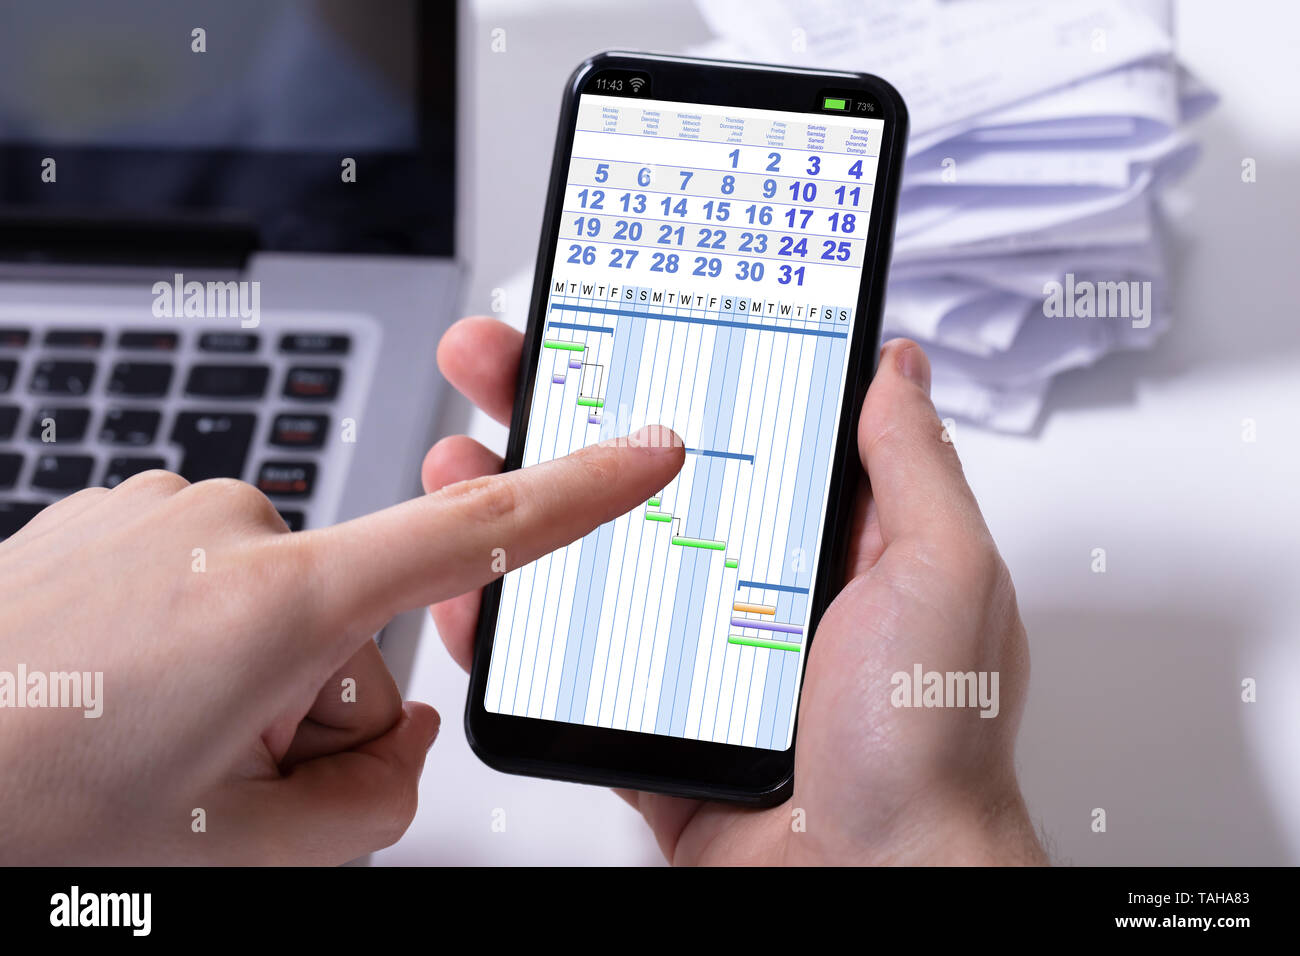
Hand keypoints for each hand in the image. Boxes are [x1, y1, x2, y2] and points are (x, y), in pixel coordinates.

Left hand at [0, 425, 682, 863]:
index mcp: (280, 603)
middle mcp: (231, 526)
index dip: (578, 493)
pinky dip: (193, 629)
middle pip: (361, 620)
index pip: (473, 536)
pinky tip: (121, 678)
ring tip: (150, 727)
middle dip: (317, 699)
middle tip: (219, 763)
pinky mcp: (124, 504)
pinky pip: (212, 568)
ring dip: (249, 669)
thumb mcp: (244, 850)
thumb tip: (402, 737)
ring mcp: (168, 507)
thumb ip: (376, 800)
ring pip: (281, 599)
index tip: (645, 451)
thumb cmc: (32, 812)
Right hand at [429, 317, 1045, 865]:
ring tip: (460, 463)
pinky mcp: (644, 713)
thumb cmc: (928, 746)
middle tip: (495, 364)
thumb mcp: (942, 574)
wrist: (870, 884)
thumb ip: (912, 466)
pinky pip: (561, 663)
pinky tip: (471, 586)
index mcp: (819, 539)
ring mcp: (687, 648)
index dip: (659, 366)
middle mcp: (748, 582)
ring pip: (582, 559)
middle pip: (632, 478)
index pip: (725, 425)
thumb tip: (893, 366)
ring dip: (511, 506)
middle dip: (555, 413)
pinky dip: (506, 626)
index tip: (602, 321)